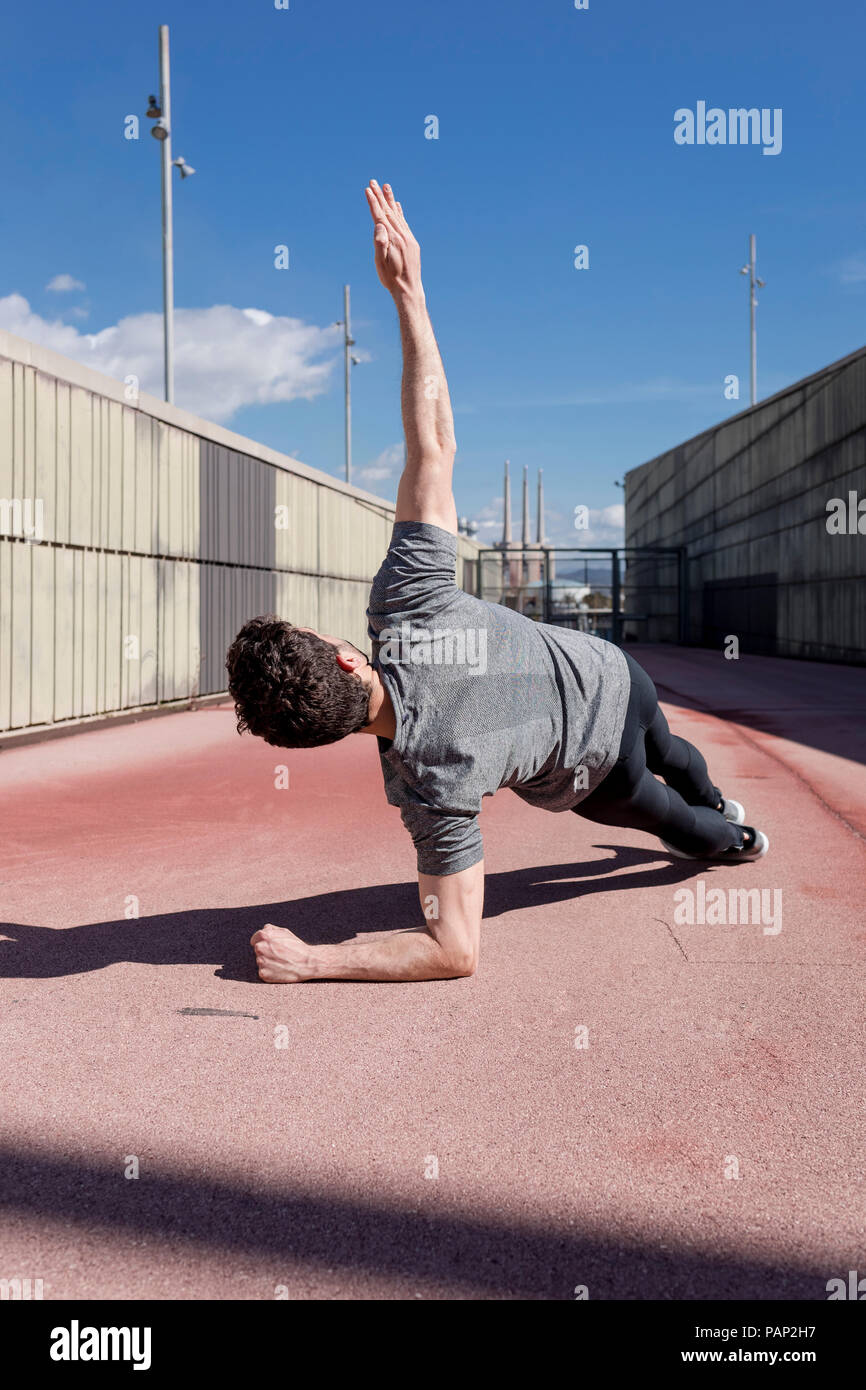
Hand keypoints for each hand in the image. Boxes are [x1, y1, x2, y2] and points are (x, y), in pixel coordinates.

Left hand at [251, 923, 317, 982]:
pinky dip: (270, 972)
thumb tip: (263, 930)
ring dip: (268, 962)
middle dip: (266, 952)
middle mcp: (260, 948)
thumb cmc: (296, 946)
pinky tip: (280, 970)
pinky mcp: (263, 974)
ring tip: (281, 962)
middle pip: (258, 950)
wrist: (307, 963)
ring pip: (260, 961)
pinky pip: (263, 972)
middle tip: (279, 955)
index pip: (254, 940)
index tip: (272, 947)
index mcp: (264, 936)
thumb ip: (271, 929)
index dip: (263, 943)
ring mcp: (261, 961)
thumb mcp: (285, 932)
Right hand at [364, 180, 422, 299]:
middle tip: (373, 182)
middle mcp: (401, 235)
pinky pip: (404, 223)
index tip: (368, 189)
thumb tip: (379, 225)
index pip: (380, 216)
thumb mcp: (380, 263)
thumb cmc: (391, 279)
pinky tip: (397, 205)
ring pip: (397, 215)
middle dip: (380, 196)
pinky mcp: (412, 243)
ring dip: (390, 200)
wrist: (409, 289)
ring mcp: (408, 238)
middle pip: (388, 211)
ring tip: (386, 187)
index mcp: (391, 239)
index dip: (373, 202)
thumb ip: (379, 243)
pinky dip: (400, 212)